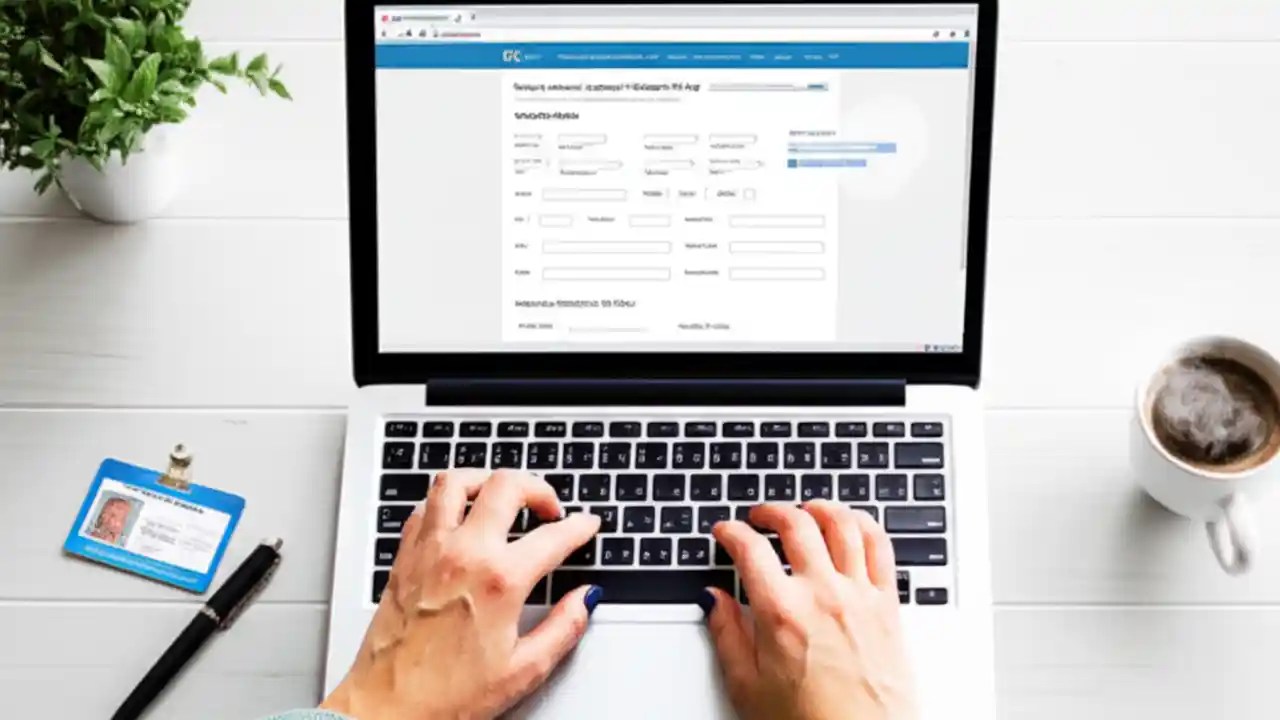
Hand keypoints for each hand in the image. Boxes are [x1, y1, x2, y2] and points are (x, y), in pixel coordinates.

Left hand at [321, 469, 602, 719]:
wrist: (387, 710)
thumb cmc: (447, 697)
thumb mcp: (524, 670)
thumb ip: (564, 628)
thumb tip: (585, 600)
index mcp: (499, 581)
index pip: (554, 535)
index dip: (579, 526)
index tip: (586, 525)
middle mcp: (463, 554)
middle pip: (506, 485)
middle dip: (538, 488)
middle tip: (549, 508)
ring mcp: (429, 551)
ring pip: (456, 481)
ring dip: (486, 480)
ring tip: (502, 495)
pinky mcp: (403, 558)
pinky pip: (424, 507)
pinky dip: (446, 501)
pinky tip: (459, 517)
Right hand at [707, 501, 917, 719]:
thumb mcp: (748, 686)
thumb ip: (726, 634)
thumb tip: (713, 600)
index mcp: (782, 612)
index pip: (749, 548)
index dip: (730, 532)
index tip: (726, 532)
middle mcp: (823, 594)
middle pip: (795, 523)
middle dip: (770, 511)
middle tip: (758, 517)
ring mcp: (859, 595)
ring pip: (841, 524)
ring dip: (818, 507)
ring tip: (804, 509)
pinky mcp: (888, 605)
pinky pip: (880, 546)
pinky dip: (863, 524)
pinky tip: (851, 524)